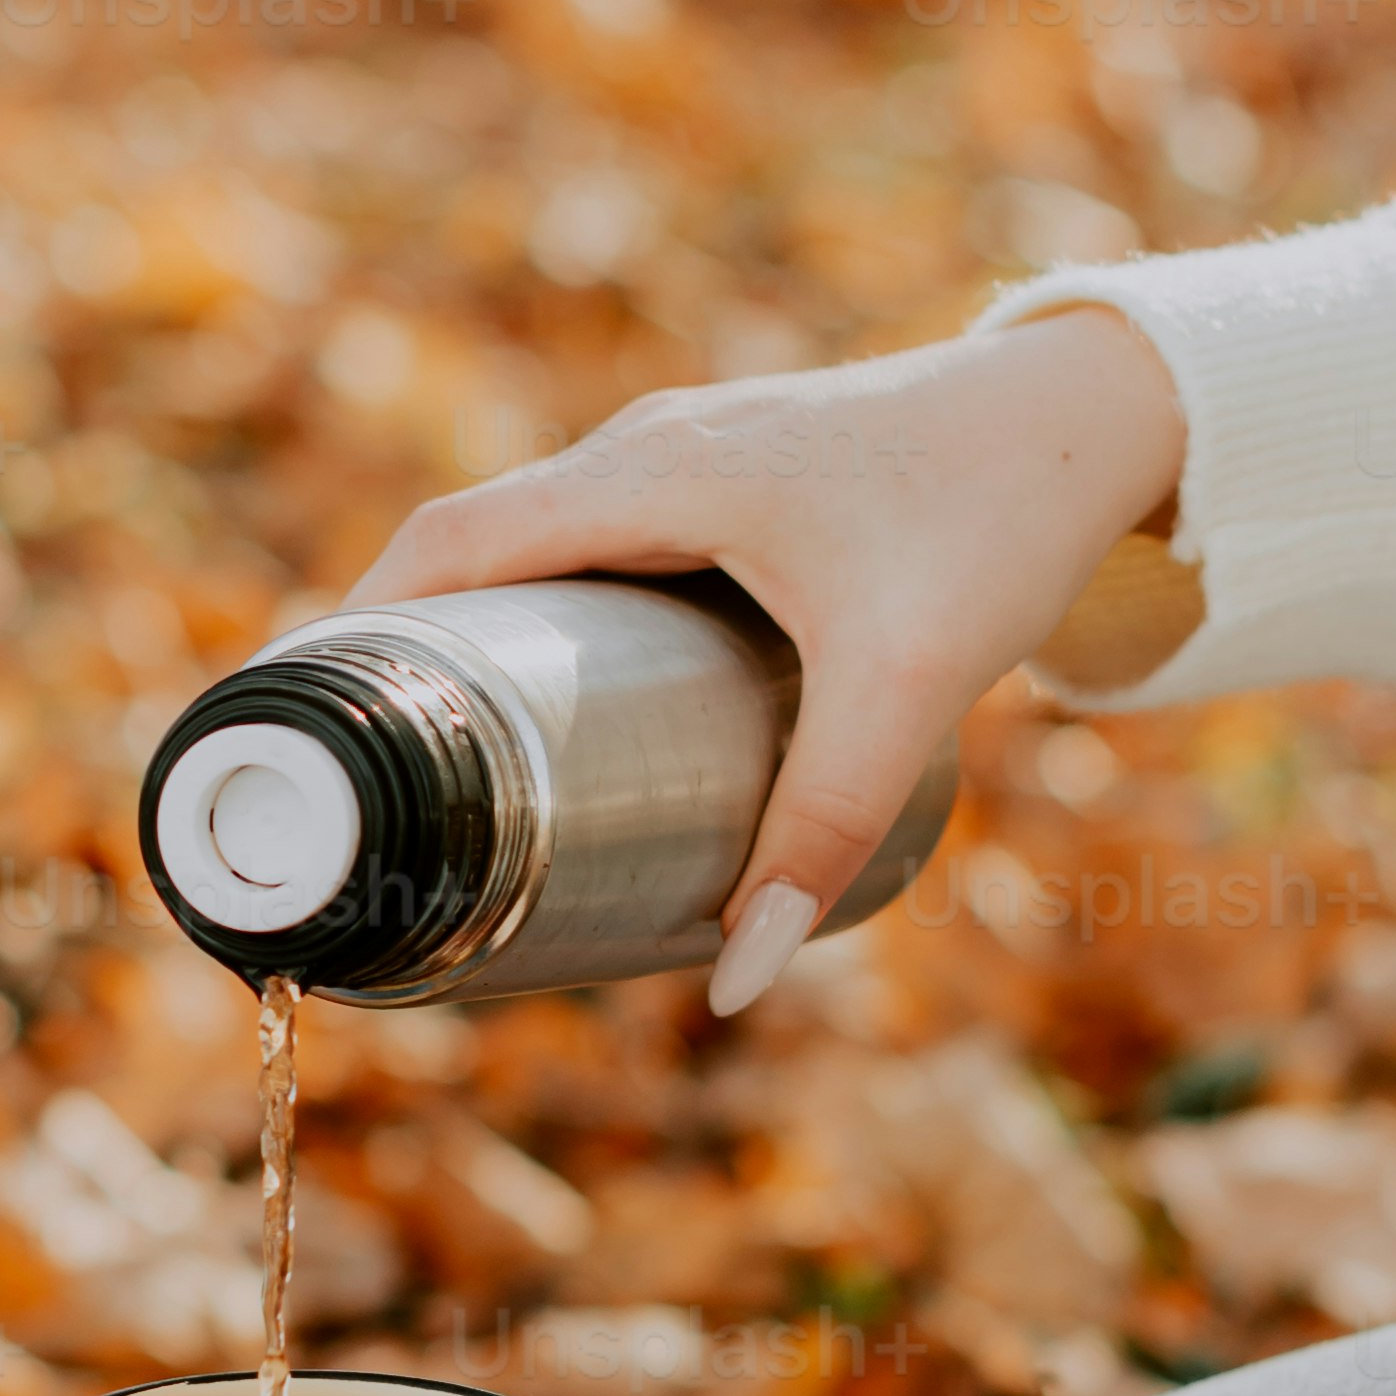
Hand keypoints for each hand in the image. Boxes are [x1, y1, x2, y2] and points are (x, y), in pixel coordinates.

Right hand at [347, 312, 1185, 1011]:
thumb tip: (737, 977)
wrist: (1096, 418)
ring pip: (542, 544)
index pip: (454, 543)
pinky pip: (600, 540)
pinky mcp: (739, 475)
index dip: (359, 626)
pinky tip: (565, 691)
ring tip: (440, 751)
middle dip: (407, 652)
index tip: (299, 718)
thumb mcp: (904, 686)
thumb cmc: (994, 526)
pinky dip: (555, 609)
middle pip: (478, 548)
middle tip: (361, 773)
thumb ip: (823, 826)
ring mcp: (693, 453)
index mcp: (655, 474)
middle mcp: (653, 449)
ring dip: (483, 632)